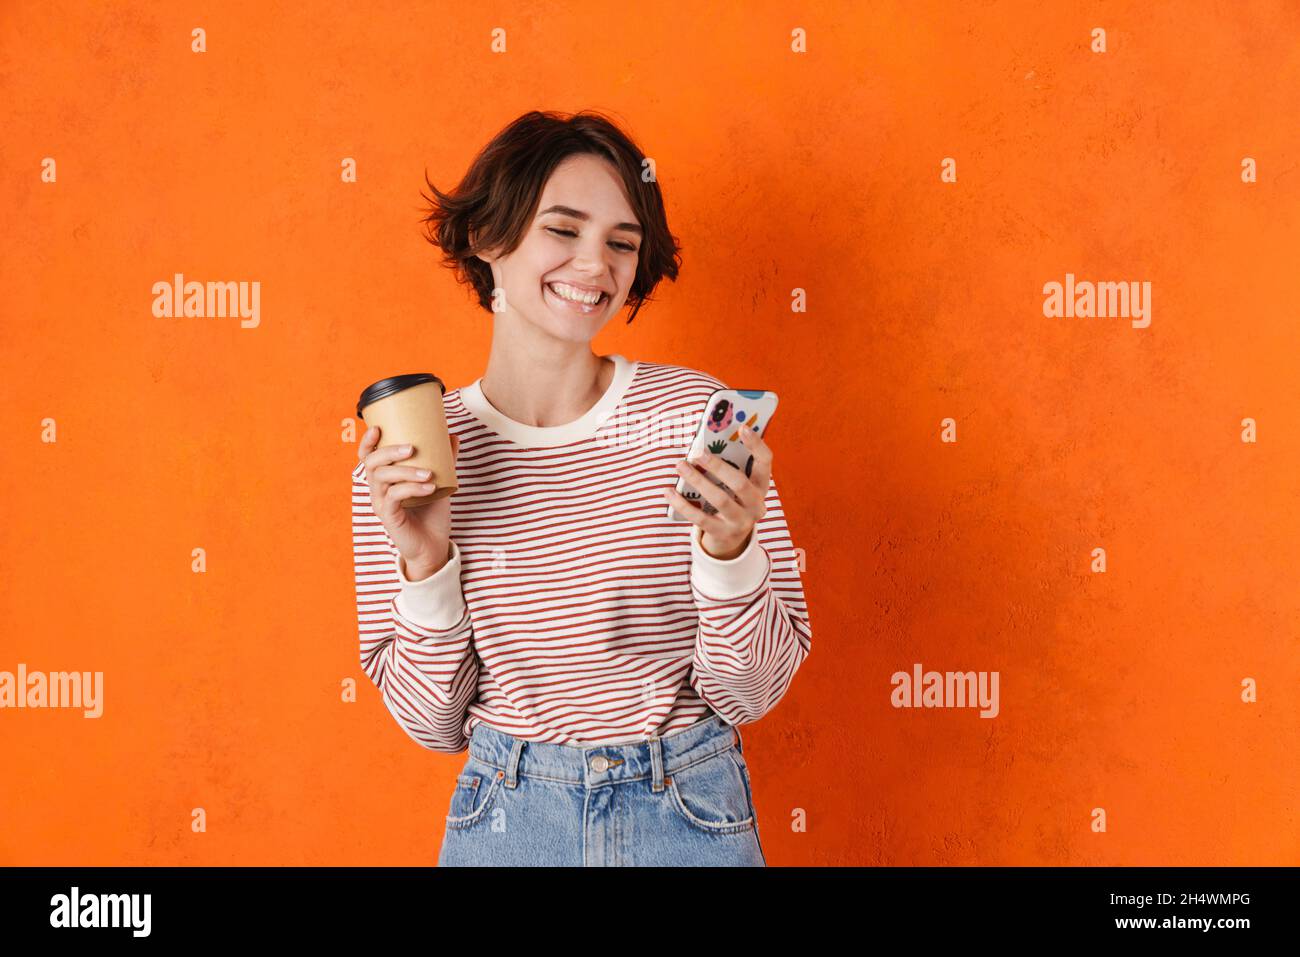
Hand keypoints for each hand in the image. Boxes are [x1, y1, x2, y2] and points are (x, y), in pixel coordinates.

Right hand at [358, 425, 461, 577]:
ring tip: (429, 472)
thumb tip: (452, 435)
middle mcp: (378, 490)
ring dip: (405, 471)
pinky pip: (395, 496)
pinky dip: (412, 488)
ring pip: (382, 478)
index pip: (367, 457)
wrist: (434, 545)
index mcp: (384, 479)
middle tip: (412, 448)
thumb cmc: (432, 513)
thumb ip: (444, 460)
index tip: (377, 428)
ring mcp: (381, 503)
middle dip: (390, 451)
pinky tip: (429, 487)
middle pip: (372, 463)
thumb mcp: (439, 482)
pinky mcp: (389, 517)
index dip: (367, 442)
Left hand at [664, 420, 770, 559]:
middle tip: (697, 453)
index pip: (765, 462)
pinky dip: (683, 504)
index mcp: (761, 486)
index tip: (742, 427)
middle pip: (739, 483)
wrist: (731, 539)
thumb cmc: (730, 500)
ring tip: (680, 466)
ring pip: (720, 500)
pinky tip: (669, 492)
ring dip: (698, 480)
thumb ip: (729, 466)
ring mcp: (742, 522)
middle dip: (717, 466)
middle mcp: (756, 505)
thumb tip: (705, 444)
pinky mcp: (723, 534)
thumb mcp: (736, 485)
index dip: (756, 444)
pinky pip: (701, 518)